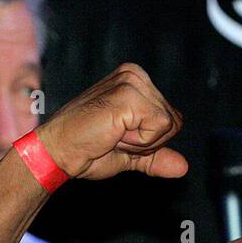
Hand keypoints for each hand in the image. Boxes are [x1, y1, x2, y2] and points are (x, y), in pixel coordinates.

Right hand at [37, 63, 187, 180]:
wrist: (58, 151)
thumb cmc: (85, 149)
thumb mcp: (130, 155)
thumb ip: (156, 157)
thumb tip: (183, 167)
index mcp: (136, 82)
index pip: (172, 119)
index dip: (151, 140)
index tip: (119, 137)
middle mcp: (135, 75)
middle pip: (174, 121)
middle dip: (148, 141)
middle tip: (114, 137)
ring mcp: (131, 81)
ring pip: (168, 124)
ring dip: (142, 142)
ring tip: (112, 134)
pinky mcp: (129, 94)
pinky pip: (159, 126)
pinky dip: (139, 141)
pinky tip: (113, 133)